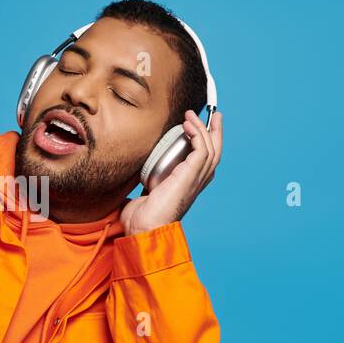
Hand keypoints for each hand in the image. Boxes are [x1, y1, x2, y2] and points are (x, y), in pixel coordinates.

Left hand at [120, 109, 222, 235]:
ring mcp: (195, 180)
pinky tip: (187, 125)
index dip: (204, 142)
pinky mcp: (191, 176)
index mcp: (187, 186)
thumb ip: (142, 184)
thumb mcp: (143, 194)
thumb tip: (128, 176)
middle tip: (213, 114)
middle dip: (215, 132)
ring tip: (192, 115)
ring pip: (211, 148)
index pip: (203, 161)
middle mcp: (195, 182)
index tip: (196, 126)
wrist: (144, 228)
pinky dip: (197, 134)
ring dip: (203, 128)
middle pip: (214, 152)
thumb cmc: (141, 218)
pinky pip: (202, 149)